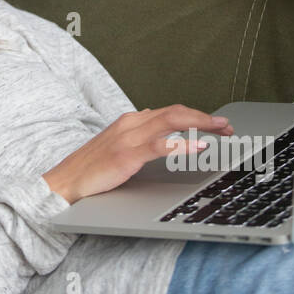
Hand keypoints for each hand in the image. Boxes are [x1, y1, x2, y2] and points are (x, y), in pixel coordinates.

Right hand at [43, 105, 234, 203]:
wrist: (65, 182)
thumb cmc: (91, 170)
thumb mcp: (119, 148)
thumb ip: (140, 139)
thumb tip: (166, 135)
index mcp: (130, 121)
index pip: (170, 111)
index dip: (197, 115)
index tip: (217, 125)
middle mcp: (131, 123)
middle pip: (175, 111)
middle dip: (205, 116)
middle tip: (228, 127)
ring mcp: (128, 137)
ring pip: (171, 121)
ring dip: (201, 123)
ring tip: (221, 130)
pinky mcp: (126, 155)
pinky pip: (160, 145)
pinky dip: (183, 143)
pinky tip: (199, 146)